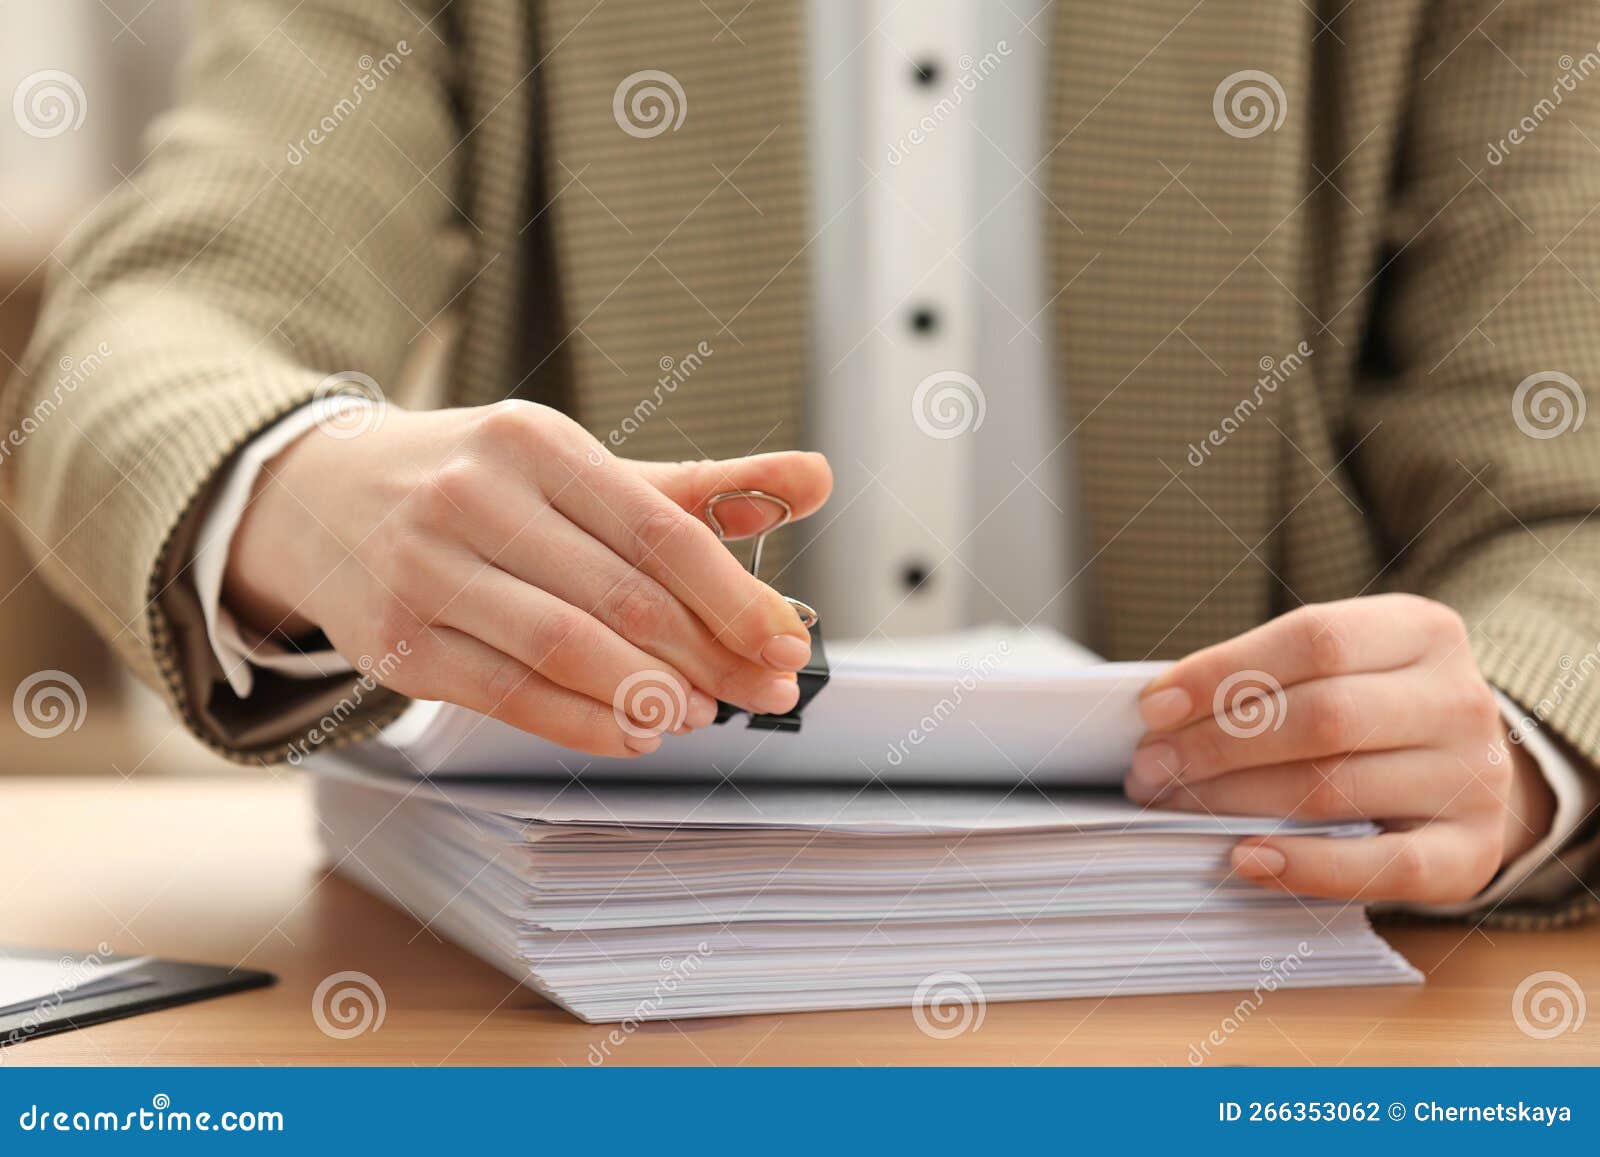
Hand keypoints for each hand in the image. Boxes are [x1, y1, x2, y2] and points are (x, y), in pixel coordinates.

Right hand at [223, 400, 831, 756]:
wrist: (315, 496)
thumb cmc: (473, 483)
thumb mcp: (576, 467)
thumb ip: (697, 487)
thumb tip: (817, 479)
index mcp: (536, 442)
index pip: (660, 531)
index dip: (735, 596)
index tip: (789, 643)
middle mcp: (474, 496)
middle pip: (623, 597)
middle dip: (710, 657)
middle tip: (767, 694)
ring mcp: (425, 570)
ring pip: (568, 650)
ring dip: (652, 695)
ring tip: (702, 714)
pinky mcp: (393, 641)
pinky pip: (510, 695)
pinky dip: (585, 725)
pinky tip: (635, 734)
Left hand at [1128, 594, 1555, 903]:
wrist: (1466, 772)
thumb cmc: (1371, 712)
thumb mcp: (1338, 668)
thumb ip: (1265, 678)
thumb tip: (1160, 713)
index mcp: (1424, 631)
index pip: (1315, 639)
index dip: (1224, 672)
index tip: (1153, 707)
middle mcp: (1461, 699)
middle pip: (1323, 716)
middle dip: (1217, 744)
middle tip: (1151, 767)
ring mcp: (1474, 779)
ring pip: (1336, 787)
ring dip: (1237, 799)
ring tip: (1174, 804)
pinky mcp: (1472, 852)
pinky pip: (1382, 866)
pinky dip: (1304, 865)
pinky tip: (1244, 858)